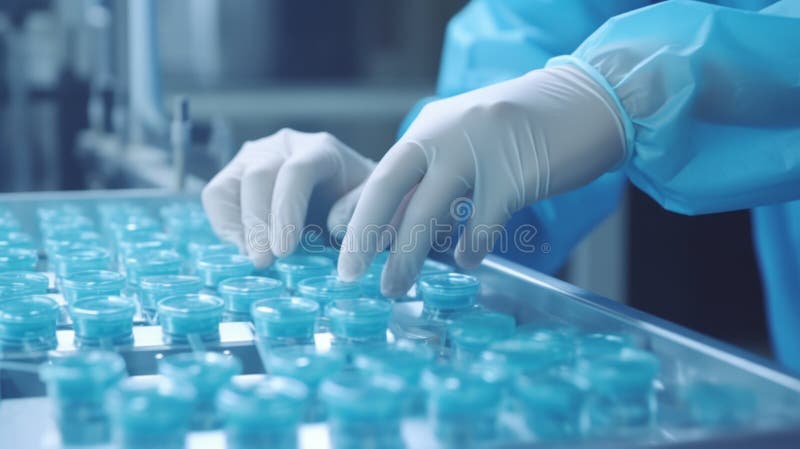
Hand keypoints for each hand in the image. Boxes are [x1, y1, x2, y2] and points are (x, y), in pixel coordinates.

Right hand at [202, 129, 373, 266]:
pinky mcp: (236, 174)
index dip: (286, 210)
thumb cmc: (361, 203)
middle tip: (265, 262)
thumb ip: (361, 211)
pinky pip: (216, 196)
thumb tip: (334, 224)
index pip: (296, 171)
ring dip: (237, 227)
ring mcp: (255, 156)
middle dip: (259, 223)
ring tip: (255, 258)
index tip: (285, 250)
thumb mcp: (375, 205)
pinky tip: (244, 248)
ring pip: (229, 185)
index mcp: (321, 149)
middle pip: (258, 176)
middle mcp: (284, 145)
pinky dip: (224, 225)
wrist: (347, 193)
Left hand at [338, 64, 625, 296]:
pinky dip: (471, 247)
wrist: (588, 101)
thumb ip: (433, 176)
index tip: (334, 241)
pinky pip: (483, 222)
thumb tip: (397, 225)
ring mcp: (480, 149)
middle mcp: (446, 133)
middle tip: (348, 275)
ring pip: (429, 212)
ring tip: (395, 287)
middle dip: (363, 236)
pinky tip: (467, 262)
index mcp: (429, 128)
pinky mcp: (516, 171)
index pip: (380, 173)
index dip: (354, 211)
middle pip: (389, 189)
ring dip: (407, 256)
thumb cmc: (523, 131)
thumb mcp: (466, 144)